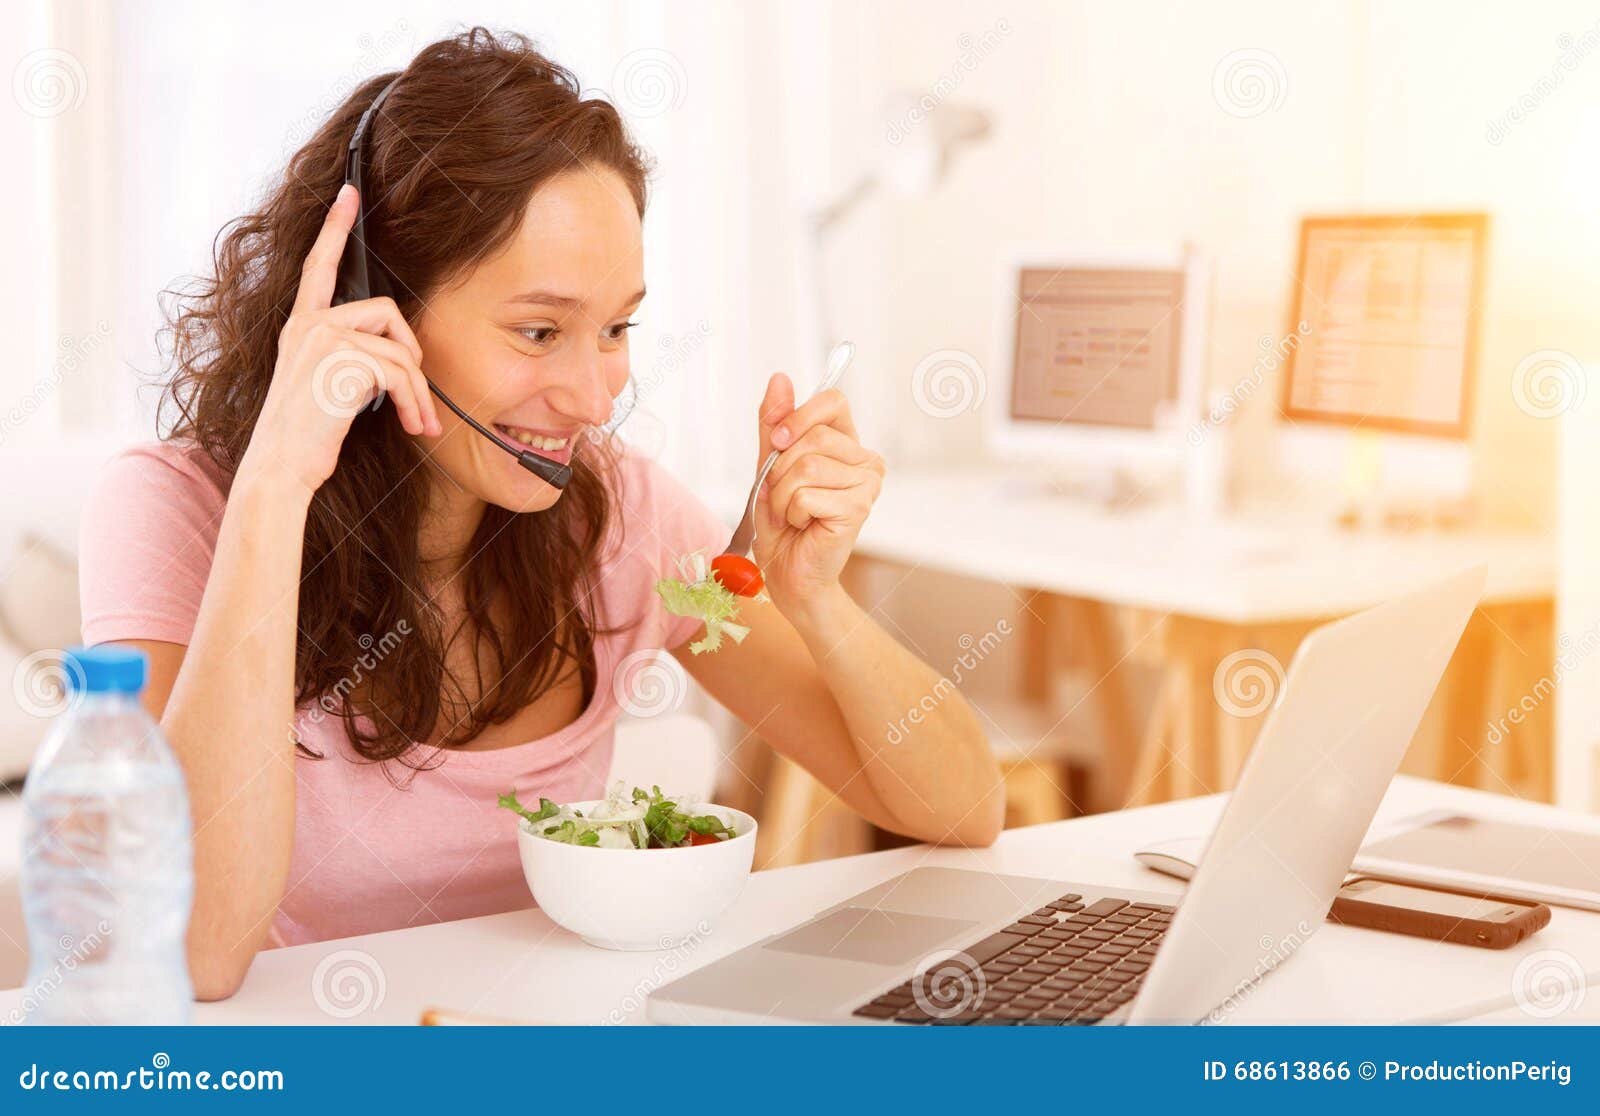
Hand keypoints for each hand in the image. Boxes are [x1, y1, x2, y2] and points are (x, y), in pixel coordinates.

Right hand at [237, 184, 441, 498]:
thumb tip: (401, 360)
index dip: (336, 228)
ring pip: (399, 346)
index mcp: (301, 327)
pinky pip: (400, 370)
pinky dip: (415, 401)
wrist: (279, 469)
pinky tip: (412, 425)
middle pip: (386, 310)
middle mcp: (307, 324)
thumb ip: (351, 360)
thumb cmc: (305, 439)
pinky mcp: (341, 359)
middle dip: (411, 354)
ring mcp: (321, 338)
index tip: (351, 193)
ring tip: (419, 422)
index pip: (319, 267)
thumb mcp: (326, 389)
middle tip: (416, 398)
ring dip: (418, 390)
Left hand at [751, 372, 883, 619]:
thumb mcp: (770, 466)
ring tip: (790, 513)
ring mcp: (866, 485)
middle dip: (781, 467)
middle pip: (814, 435)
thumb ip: (775, 424)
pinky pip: (806, 494)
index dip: (800, 415)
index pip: (834, 401)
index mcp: (848, 443)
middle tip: (781, 494)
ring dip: (781, 494)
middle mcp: (866, 461)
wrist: (788, 573)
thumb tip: (779, 378)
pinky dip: (790, 512)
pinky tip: (802, 526)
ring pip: (806, 466)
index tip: (778, 439)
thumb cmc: (782, 523)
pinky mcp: (858, 509)